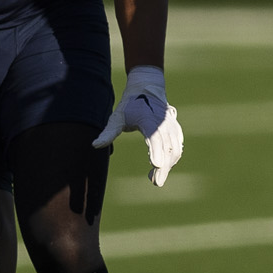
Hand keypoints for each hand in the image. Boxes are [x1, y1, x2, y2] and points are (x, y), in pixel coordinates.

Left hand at [91, 64, 183, 185]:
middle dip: (164, 167)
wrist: (147, 89)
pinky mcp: (176, 131)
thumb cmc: (130, 105)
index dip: (156, 152)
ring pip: (175, 150)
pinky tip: (160, 167)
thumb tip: (94, 145)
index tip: (156, 166)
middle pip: (168, 148)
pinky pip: (177, 148)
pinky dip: (171, 160)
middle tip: (155, 182)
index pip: (155, 138)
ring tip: (153, 177)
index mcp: (149, 120)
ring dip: (168, 165)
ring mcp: (173, 127)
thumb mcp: (117, 117)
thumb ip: (108, 133)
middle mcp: (164, 124)